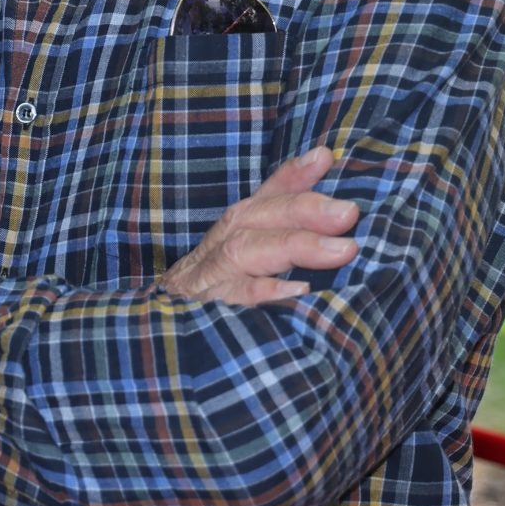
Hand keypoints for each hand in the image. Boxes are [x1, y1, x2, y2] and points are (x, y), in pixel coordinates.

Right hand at [159, 146, 358, 304]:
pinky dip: (260, 294)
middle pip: (251, 220)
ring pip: (241, 252)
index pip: (261, 200)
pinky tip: (297, 292)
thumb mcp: (251, 266)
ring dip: (292, 247)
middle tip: (347, 213)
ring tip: (341, 250)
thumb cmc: (218, 303)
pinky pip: (228, 301)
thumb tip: (330, 199)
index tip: (323, 158)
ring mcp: (204, 283)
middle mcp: (213, 252)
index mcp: (227, 237)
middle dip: (301, 211)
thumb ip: (288, 237)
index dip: (290, 178)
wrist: (157, 347)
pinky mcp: (200, 316)